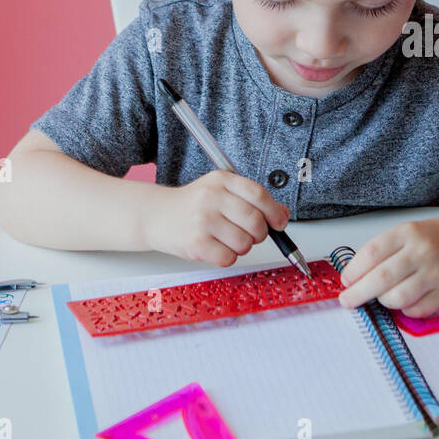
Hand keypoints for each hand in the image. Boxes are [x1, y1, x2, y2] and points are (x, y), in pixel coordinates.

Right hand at [143, 170, 288, 265]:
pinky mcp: (195, 243)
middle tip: (251, 234)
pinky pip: (228, 258)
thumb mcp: (221, 192)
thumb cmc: (194, 205)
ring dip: (243, 247)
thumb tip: (282, 215)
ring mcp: (202, 220)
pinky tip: (216, 247)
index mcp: (221, 180)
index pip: (258, 194)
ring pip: (244, 243)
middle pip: (255, 221)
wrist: (156, 215)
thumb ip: (251, 200)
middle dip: (260, 233)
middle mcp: (211, 197)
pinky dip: (228, 257)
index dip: (274, 211)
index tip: (278, 222)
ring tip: (228, 240)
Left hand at [337, 214, 438, 317]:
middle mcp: (422, 251)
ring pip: (398, 298)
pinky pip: (418, 310)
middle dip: (358, 294)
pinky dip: (406, 310)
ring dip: (384, 302)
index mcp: (407, 233)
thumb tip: (353, 280)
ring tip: (384, 297)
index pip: (371, 253)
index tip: (345, 282)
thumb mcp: (406, 233)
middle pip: (381, 279)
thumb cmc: (433, 239)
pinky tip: (407, 300)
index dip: (353, 271)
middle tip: (348, 301)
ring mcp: (437, 272)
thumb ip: (382, 252)